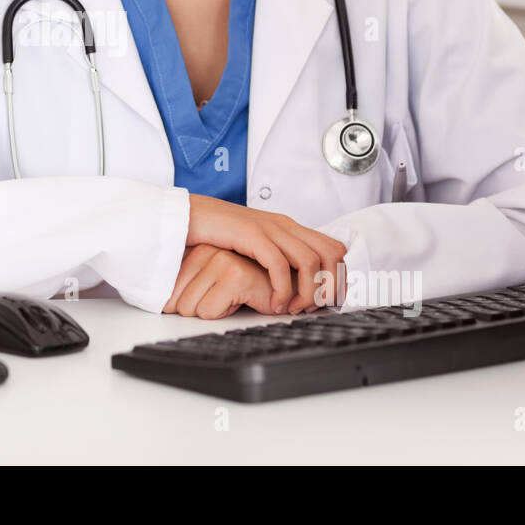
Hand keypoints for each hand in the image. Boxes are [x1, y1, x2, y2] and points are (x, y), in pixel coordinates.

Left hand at [164, 245, 286, 317]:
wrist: (290, 276)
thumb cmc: (252, 282)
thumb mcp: (210, 282)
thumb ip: (189, 287)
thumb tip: (162, 305)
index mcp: (196, 251)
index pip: (166, 295)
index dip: (186, 308)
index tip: (207, 300)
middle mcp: (205, 252)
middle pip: (176, 305)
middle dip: (199, 312)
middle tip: (224, 302)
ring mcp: (220, 261)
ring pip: (191, 310)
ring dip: (214, 314)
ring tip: (234, 301)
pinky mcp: (235, 274)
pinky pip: (209, 311)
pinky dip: (224, 316)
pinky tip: (239, 305)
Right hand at [186, 193, 348, 312]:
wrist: (187, 216)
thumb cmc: (216, 234)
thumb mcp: (255, 246)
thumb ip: (276, 258)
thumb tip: (297, 286)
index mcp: (289, 227)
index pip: (334, 249)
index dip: (338, 277)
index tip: (326, 301)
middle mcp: (285, 225)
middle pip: (332, 254)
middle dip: (331, 286)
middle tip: (314, 308)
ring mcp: (269, 228)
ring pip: (311, 261)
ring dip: (308, 291)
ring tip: (292, 308)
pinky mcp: (252, 234)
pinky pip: (279, 265)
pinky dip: (282, 289)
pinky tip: (273, 303)